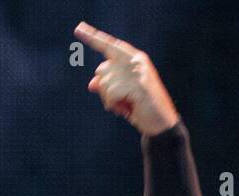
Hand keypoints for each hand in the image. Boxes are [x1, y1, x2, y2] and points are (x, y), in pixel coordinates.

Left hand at [75, 21, 179, 136]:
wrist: (160, 124)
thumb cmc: (140, 108)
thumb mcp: (120, 95)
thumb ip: (107, 86)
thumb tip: (92, 84)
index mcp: (134, 58)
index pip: (110, 45)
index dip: (93, 37)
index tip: (78, 29)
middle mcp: (136, 61)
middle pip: (102, 70)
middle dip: (105, 90)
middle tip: (121, 101)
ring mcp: (138, 72)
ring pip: (105, 84)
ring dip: (110, 100)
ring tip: (126, 105)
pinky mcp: (138, 85)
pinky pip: (112, 94)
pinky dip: (114, 105)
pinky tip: (126, 109)